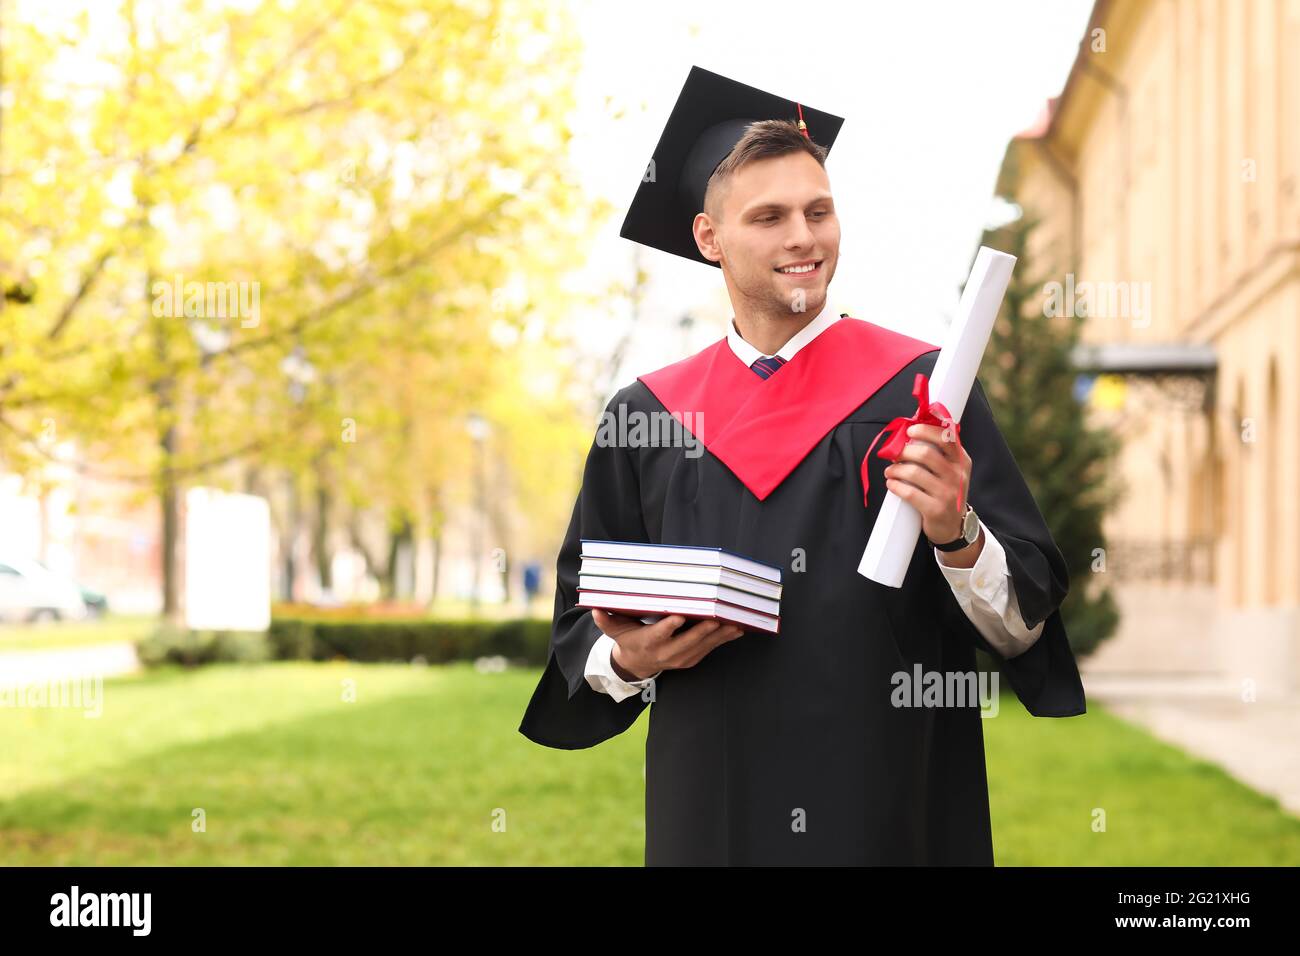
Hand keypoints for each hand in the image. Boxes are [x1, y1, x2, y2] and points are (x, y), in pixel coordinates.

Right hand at [592, 609, 744, 680]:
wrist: (637, 665)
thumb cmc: (628, 640)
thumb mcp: (615, 631)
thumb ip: (607, 620)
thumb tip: (595, 609)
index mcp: (648, 643)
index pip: (659, 635)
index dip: (669, 627)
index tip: (679, 617)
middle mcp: (667, 654)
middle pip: (687, 642)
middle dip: (702, 631)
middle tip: (717, 619)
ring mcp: (682, 658)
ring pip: (703, 647)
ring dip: (719, 636)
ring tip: (735, 623)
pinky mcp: (692, 659)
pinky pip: (710, 649)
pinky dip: (723, 640)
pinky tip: (736, 629)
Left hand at [883, 422, 971, 545]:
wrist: (953, 526)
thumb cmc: (946, 492)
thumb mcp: (951, 470)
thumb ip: (939, 452)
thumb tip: (911, 433)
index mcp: (961, 461)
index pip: (946, 437)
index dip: (926, 430)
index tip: (910, 431)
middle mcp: (957, 475)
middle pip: (925, 454)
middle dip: (903, 452)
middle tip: (894, 456)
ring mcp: (947, 493)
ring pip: (914, 473)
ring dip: (895, 470)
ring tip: (890, 471)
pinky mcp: (935, 510)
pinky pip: (909, 493)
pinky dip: (895, 486)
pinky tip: (891, 483)